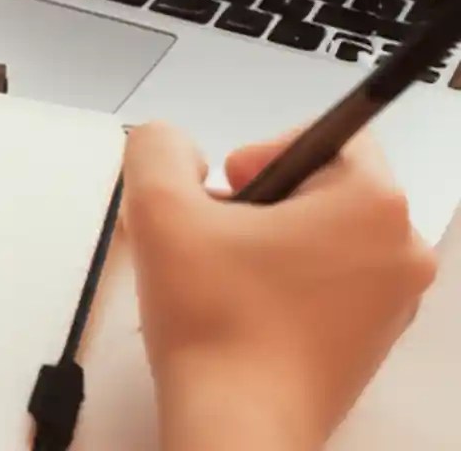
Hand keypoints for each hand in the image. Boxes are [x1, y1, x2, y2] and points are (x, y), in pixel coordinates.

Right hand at [124, 123, 437, 450]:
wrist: (236, 424)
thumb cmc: (219, 330)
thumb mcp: (160, 208)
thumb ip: (158, 147)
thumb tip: (171, 145)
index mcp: (373, 206)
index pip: (330, 133)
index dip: (261, 152)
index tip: (227, 190)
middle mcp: (398, 252)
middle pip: (323, 187)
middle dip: (259, 201)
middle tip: (214, 235)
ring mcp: (390, 302)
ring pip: (321, 237)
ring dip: (266, 242)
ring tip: (220, 275)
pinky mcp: (368, 340)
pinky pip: (325, 284)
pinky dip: (281, 284)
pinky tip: (238, 307)